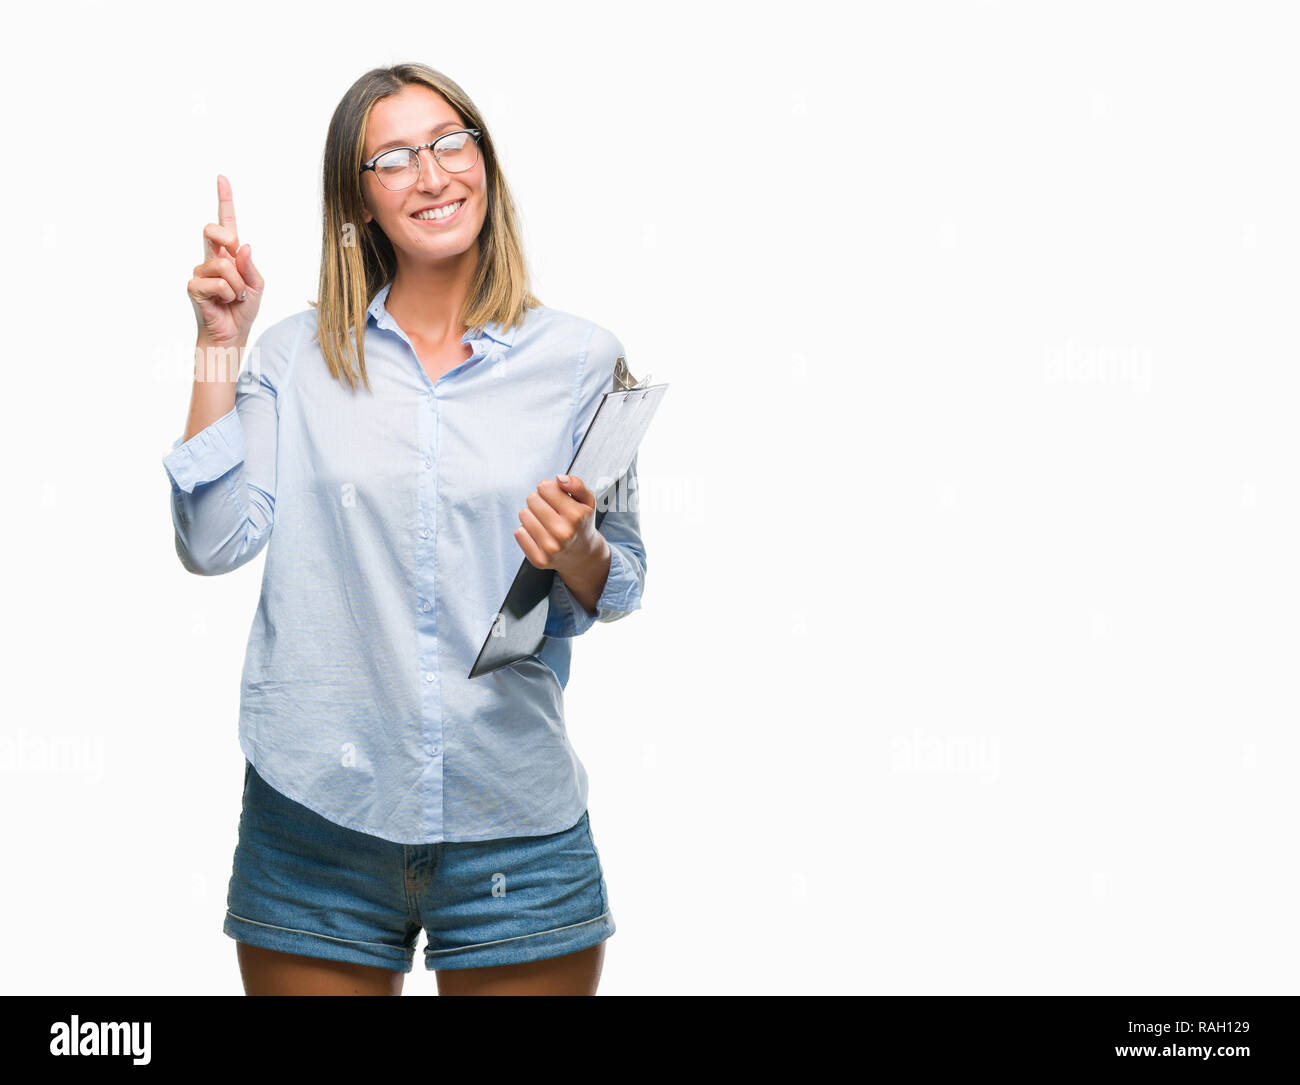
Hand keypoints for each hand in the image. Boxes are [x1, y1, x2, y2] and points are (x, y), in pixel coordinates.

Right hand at [188, 174, 264, 347]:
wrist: (232, 333)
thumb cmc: (242, 308)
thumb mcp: (257, 286)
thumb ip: (250, 265)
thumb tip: (242, 245)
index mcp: (228, 255)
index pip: (226, 224)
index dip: (224, 201)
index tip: (222, 178)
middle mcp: (212, 259)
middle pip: (214, 230)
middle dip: (227, 240)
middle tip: (236, 262)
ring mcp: (200, 271)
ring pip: (225, 266)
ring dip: (238, 285)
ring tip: (235, 296)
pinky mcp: (193, 286)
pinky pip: (219, 283)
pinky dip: (229, 294)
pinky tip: (224, 302)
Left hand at [515, 474, 604, 577]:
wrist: (583, 555)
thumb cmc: (582, 523)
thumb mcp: (587, 501)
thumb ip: (576, 484)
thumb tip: (559, 479)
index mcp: (576, 515)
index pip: (545, 487)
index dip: (549, 489)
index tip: (555, 497)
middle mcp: (563, 532)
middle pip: (532, 499)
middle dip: (540, 501)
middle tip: (551, 511)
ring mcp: (550, 548)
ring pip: (523, 514)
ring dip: (532, 515)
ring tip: (545, 522)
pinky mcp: (539, 559)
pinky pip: (519, 533)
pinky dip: (527, 531)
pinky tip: (540, 534)